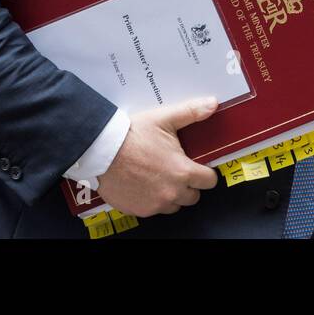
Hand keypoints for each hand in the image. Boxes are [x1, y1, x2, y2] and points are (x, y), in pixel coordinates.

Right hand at [94, 96, 220, 216]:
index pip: (209, 181)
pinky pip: (153, 209)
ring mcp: (155, 204)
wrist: (102, 150)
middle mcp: (172, 192)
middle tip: (176, 169)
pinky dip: (151, 200)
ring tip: (159, 176)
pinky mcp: (139, 210)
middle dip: (188, 184)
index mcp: (183, 172)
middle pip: (193, 196)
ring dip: (171, 194)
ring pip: (174, 205)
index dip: (205, 172)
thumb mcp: (165, 118)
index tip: (199, 167)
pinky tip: (143, 184)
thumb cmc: (131, 136)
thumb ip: (191, 112)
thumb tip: (211, 104)